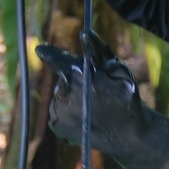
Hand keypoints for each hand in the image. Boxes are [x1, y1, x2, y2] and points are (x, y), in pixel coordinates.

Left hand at [38, 35, 168, 168]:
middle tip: (95, 90)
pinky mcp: (56, 126)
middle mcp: (64, 94)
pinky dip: (67, 112)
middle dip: (75, 80)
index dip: (51, 54)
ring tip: (92, 107)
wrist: (128, 136)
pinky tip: (84, 117)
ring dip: (71, 97)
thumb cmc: (127, 98)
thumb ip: (100, 51)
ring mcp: (59, 112)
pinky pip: (57, 112)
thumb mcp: (119, 70)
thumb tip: (85, 32)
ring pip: (59, 95)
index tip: (40, 49)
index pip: (59, 61)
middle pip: (64, 79)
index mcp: (79, 77)